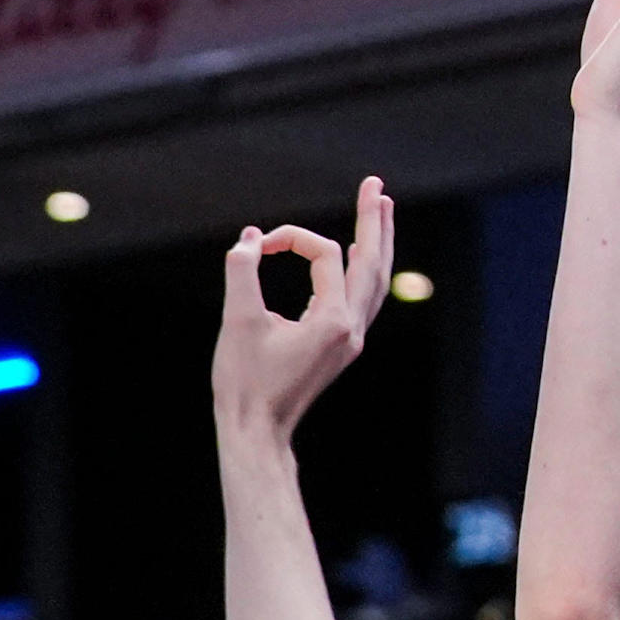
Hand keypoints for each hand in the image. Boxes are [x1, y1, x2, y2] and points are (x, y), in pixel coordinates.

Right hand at [212, 183, 391, 444]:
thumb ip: (242, 272)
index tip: (257, 247)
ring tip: (381, 211)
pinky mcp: (340, 348)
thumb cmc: (245, 384)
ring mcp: (350, 340)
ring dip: (376, 244)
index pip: (324, 255)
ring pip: (374, 282)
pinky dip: (363, 272)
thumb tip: (249, 238)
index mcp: (334, 321)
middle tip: (376, 185)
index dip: (291, 240)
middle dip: (374, 221)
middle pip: (373, 262)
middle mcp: (352, 328)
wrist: (256, 434)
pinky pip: (362, 299)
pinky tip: (357, 258)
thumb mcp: (238, 322)